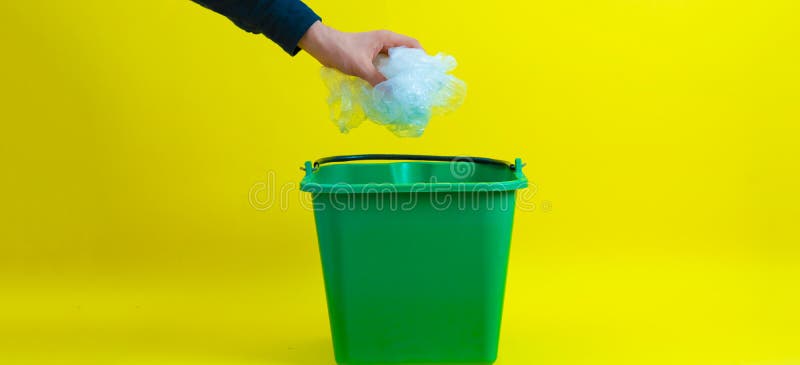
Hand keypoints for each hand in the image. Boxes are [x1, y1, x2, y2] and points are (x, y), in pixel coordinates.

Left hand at [298, 21, 422, 85]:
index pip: (412, 45)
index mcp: (386, 39)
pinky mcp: (369, 60)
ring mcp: (376, 52)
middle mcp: (384, 44)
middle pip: (405, 56)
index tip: (426, 73)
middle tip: (417, 86)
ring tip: (405, 91)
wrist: (321, 46)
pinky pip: (383, 69)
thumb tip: (392, 95)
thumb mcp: (361, 67)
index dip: (421, 57)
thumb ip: (377, 80)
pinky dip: (387, 78)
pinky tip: (389, 90)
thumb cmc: (341, 50)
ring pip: (393, 64)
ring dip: (398, 76)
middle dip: (411, 70)